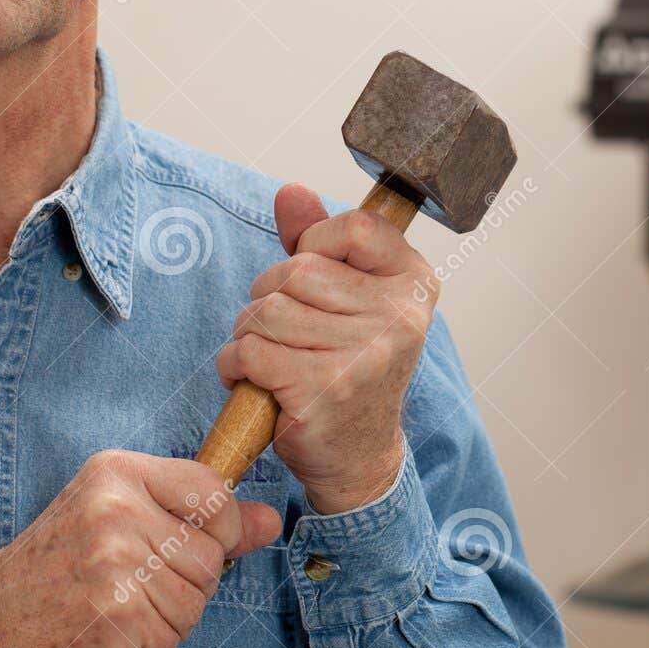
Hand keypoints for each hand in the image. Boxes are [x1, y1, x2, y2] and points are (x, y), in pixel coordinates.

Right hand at [0, 450, 280, 647]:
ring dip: (168, 617)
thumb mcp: (117, 512)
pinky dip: (150, 646)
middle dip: (186, 580)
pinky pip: (171, 637)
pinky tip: (112, 630)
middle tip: (133, 580)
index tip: (196, 539)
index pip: (215, 493)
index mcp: (117, 473)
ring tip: (120, 604)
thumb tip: (269, 521)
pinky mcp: (116, 619)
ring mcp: (115, 566)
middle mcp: (115, 511)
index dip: (221, 527)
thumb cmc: (61, 561)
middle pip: (209, 555)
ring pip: (196, 601)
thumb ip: (195, 513)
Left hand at [214, 183, 438, 513]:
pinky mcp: (325, 391)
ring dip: (249, 335)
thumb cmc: (347, 366)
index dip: (314, 244)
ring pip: (267, 311)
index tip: (312, 277)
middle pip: (297, 270)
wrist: (357, 456)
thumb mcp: (345, 297)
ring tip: (269, 359)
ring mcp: (365, 355)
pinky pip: (251, 351)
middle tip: (283, 333)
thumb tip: (290, 191)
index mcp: (413, 283)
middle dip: (269, 297)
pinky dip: (235, 366)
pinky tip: (253, 382)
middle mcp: (399, 317)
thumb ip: (320, 241)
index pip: (353, 226)